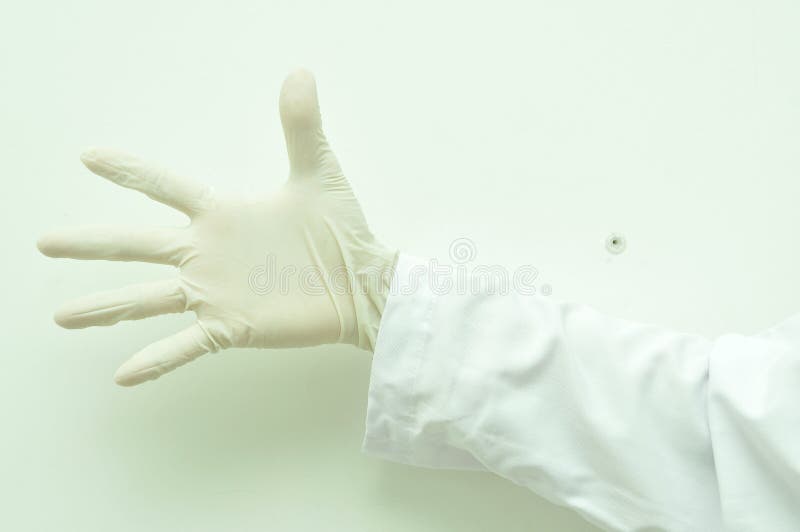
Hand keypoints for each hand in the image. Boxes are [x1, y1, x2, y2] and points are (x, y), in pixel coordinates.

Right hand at [38, 69, 396, 385]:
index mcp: (222, 216)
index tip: (89, 157)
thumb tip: (299, 74)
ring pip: (148, 300)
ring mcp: (215, 293)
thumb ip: (301, 127)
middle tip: (43, 242)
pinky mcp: (231, 327)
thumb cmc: (341, 232)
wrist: (363, 284)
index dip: (130, 172)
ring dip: (104, 308)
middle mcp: (208, 254)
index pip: (166, 189)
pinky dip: (155, 359)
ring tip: (60, 317)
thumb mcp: (318, 173)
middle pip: (137, 246)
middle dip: (90, 244)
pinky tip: (121, 375)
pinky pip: (186, 346)